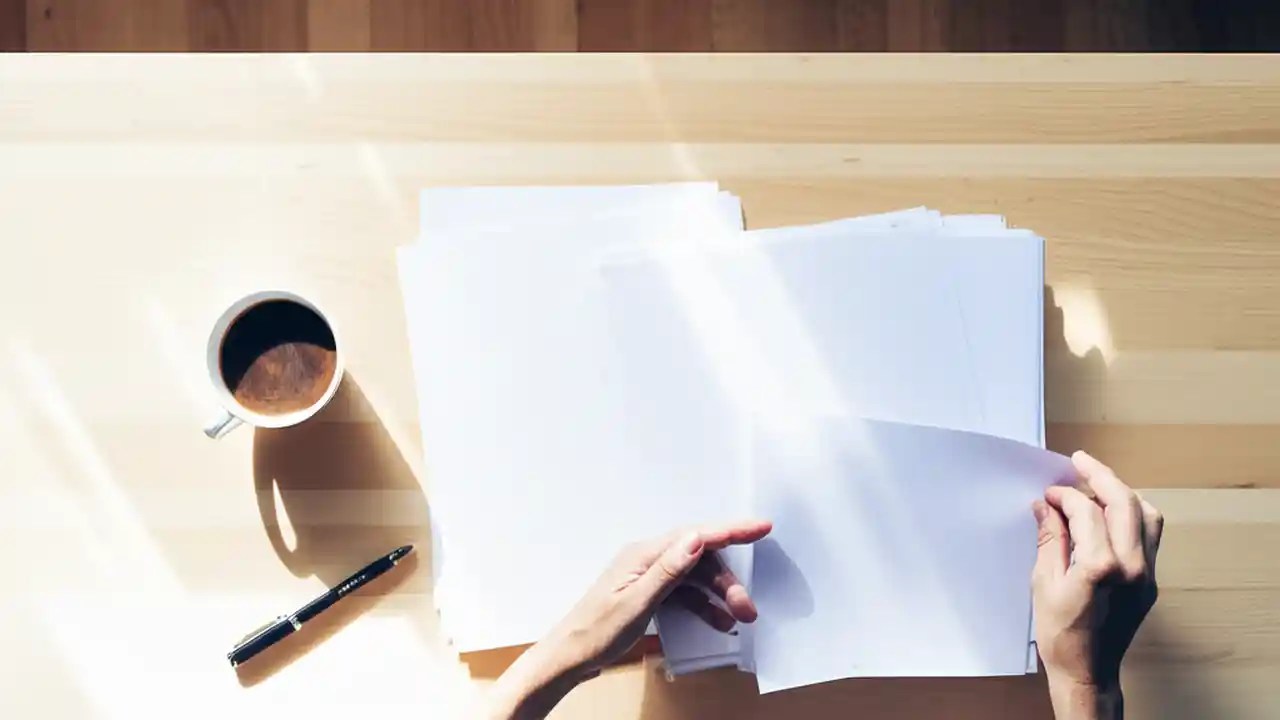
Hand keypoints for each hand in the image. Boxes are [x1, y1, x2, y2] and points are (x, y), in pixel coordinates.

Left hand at [485, 519, 771, 719]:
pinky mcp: (649, 594)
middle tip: (748, 608)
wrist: (569, 656)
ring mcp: (649, 577)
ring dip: (718, 595)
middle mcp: (648, 559)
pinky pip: (685, 593)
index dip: (732, 530)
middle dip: (727, 581)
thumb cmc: (597, 631)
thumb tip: (695, 539)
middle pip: (700, 559)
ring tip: (738, 618)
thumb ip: (668, 571)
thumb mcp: (637, 603)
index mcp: (644, 555)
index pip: (696, 535)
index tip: (762, 527)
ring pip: (695, 578)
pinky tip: (718, 622)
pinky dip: (703, 606)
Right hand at [1032, 451, 1162, 719]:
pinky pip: (1150, 536)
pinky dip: (1133, 516)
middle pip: (1124, 502)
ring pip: (1147, 515)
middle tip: (1079, 461)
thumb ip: (1050, 538)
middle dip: (1101, 476)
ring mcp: (1147, 574)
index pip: (1086, 511)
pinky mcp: (1151, 582)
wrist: (1087, 670)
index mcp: (1101, 566)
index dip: (1065, 495)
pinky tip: (1111, 515)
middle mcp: (1132, 566)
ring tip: (1098, 486)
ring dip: (1123, 494)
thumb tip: (1045, 506)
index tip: (1048, 493)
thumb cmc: (1060, 632)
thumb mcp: (1043, 581)